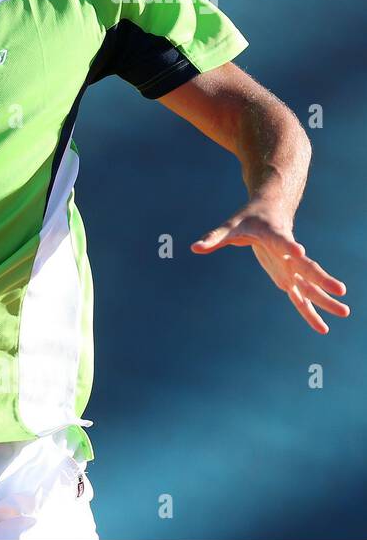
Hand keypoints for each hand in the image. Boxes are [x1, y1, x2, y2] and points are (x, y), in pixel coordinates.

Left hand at [192, 202, 348, 333]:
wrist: (271, 211)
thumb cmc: (248, 219)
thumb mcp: (230, 226)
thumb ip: (214, 237)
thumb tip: (194, 247)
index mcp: (275, 235)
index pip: (283, 240)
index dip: (290, 246)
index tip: (300, 252)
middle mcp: (289, 252)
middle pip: (306, 266)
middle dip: (321, 278)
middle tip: (340, 289)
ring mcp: (292, 266)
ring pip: (310, 283)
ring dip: (325, 299)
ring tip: (345, 313)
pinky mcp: (290, 276)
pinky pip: (302, 295)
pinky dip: (310, 311)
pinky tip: (321, 328)